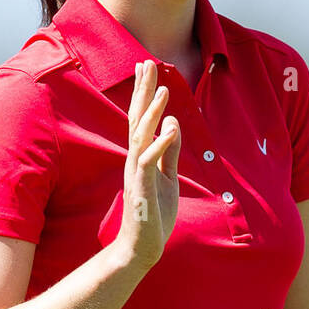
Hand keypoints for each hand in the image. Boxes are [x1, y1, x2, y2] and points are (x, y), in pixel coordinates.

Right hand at [113, 60, 180, 271]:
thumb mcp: (169, 177)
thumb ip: (170, 152)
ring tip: (164, 89)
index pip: (141, 118)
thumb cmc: (155, 213)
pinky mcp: (142, 187)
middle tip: (147, 63)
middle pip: (137, 118)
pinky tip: (171, 128)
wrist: (143, 245)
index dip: (144, 93)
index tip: (147, 67)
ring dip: (152, 112)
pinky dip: (161, 144)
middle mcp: (135, 159)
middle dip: (143, 91)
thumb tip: (173, 124)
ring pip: (141, 135)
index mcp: (142, 155)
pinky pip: (150, 161)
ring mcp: (137, 172)